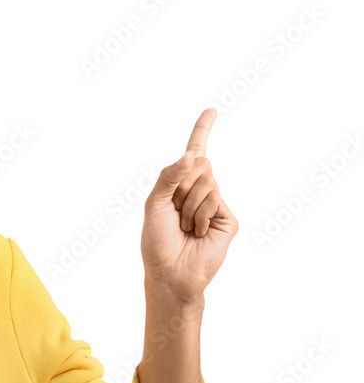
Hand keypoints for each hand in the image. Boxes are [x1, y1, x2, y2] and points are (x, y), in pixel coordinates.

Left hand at [141, 108, 238, 300]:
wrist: (170, 273)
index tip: (211, 110)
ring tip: (185, 227)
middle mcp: (200, 191)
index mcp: (180, 185)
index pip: (194, 153)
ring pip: (207, 182)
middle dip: (183, 186)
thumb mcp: (155, 203)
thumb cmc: (157, 240)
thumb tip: (192, 155)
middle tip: (177, 212)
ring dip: (189, 205)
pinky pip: (215, 201)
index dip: (202, 131)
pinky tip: (198, 233)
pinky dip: (200, 216)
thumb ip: (169, 176)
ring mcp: (217, 204)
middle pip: (200, 164)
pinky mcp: (228, 219)